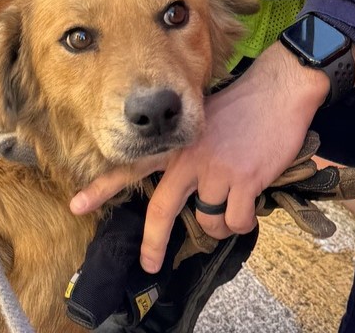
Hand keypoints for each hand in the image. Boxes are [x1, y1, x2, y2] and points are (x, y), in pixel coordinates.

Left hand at [71, 44, 327, 272]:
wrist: (277, 89)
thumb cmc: (242, 104)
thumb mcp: (201, 119)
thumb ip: (185, 147)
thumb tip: (183, 183)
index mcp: (175, 144)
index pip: (131, 167)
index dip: (102, 189)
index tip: (77, 206)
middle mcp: (188, 157)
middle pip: (161, 210)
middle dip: (153, 244)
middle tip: (149, 264)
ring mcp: (215, 169)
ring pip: (208, 222)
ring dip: (220, 224)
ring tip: (232, 205)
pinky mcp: (244, 179)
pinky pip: (236, 222)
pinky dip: (243, 222)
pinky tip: (249, 205)